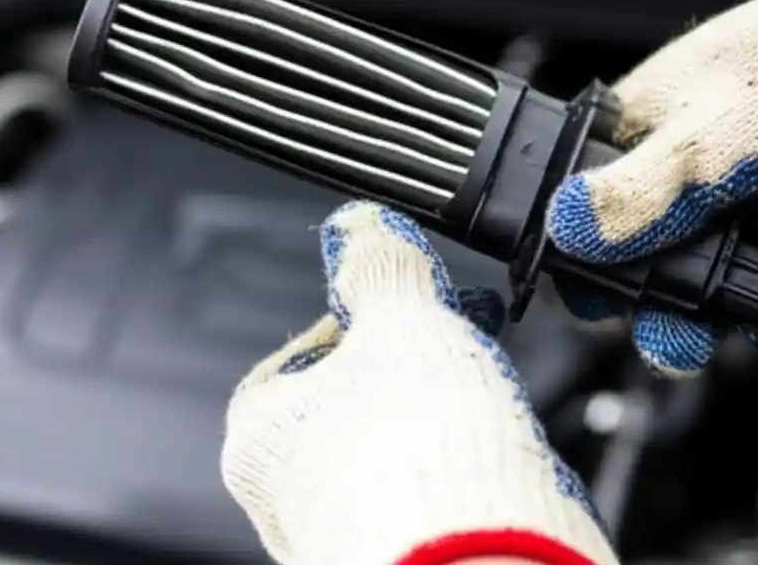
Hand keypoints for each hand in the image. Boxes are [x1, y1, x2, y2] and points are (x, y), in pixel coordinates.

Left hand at [221, 202, 616, 564]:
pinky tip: (496, 453)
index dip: (367, 315)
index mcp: (261, 433)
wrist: (473, 563)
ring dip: (442, 413)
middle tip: (465, 337)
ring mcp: (341, 533)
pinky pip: (427, 495)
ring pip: (395, 450)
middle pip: (354, 401)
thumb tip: (362, 226)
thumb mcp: (401, 321)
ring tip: (490, 393)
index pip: (305, 349)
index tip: (412, 299)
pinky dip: (459, 467)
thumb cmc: (415, 459)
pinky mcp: (396, 557)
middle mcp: (287, 496)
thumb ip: (381, 266)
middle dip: (417, 363)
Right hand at [546, 0, 757, 376]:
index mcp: (658, 121)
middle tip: (666, 319)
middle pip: (640, 254)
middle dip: (646, 297)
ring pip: (702, 286)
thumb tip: (569, 225)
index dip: (582, 246)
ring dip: (705, 317)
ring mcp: (752, 207)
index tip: (595, 288)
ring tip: (720, 325)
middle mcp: (699, 166)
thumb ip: (645, 188)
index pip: (584, 193)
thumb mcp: (726, 129)